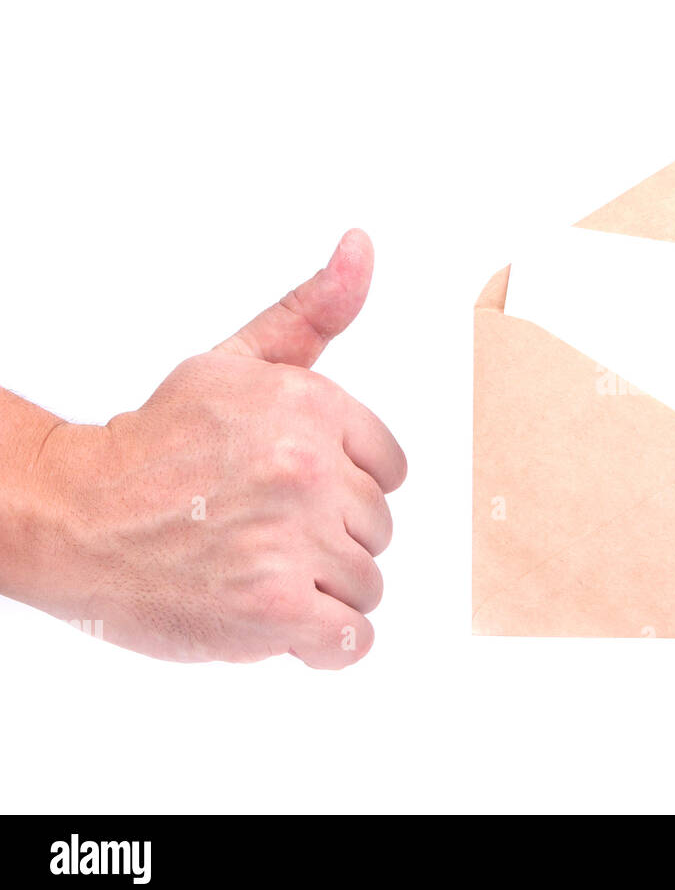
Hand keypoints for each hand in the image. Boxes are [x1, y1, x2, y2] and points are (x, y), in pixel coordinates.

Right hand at [26, 229, 405, 666]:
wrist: (70, 515)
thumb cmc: (159, 441)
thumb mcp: (236, 361)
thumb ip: (313, 311)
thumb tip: (363, 245)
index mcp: (311, 407)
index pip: (390, 469)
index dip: (343, 485)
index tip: (289, 487)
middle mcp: (307, 470)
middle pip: (379, 527)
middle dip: (329, 536)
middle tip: (259, 528)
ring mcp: (290, 542)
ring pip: (368, 582)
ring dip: (322, 588)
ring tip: (257, 567)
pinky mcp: (272, 610)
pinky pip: (352, 641)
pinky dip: (324, 643)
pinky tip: (280, 618)